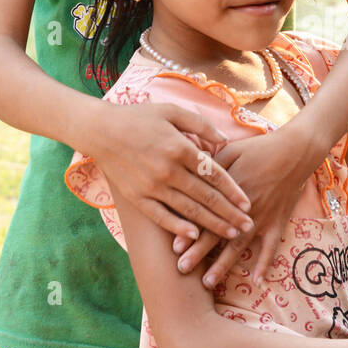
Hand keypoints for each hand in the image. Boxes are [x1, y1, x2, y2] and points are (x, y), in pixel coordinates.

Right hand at [92, 100, 252, 246]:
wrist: (100, 130)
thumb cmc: (139, 118)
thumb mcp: (171, 111)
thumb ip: (200, 124)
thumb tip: (224, 140)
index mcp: (179, 147)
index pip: (214, 174)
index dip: (233, 190)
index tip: (248, 203)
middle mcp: (168, 170)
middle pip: (206, 197)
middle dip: (229, 213)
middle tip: (248, 226)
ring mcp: (152, 186)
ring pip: (188, 210)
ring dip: (212, 224)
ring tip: (231, 235)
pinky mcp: (137, 198)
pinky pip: (161, 216)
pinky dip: (178, 227)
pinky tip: (195, 236)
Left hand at [174, 126, 313, 285]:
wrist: (295, 151)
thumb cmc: (260, 149)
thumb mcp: (230, 150)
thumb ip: (209, 165)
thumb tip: (187, 173)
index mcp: (229, 191)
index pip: (205, 215)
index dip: (190, 231)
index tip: (174, 248)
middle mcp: (243, 209)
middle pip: (217, 234)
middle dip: (199, 253)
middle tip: (182, 269)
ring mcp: (262, 218)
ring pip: (239, 246)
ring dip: (223, 265)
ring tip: (208, 282)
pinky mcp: (277, 222)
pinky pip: (271, 247)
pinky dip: (265, 264)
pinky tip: (257, 282)